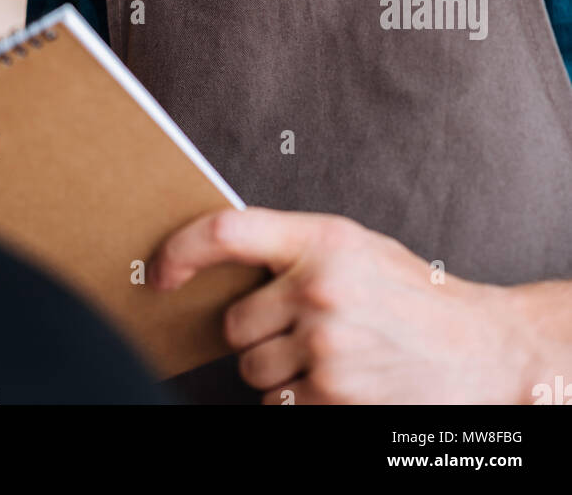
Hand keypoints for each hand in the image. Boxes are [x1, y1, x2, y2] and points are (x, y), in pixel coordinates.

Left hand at [150, 208, 546, 404]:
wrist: (480, 348)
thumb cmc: (412, 295)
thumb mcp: (356, 248)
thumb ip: (295, 250)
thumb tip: (215, 260)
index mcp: (323, 239)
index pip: (226, 232)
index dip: (179, 251)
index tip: (159, 274)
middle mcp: (319, 289)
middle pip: (235, 325)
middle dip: (257, 334)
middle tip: (303, 330)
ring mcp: (326, 346)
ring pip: (253, 371)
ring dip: (279, 372)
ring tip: (332, 356)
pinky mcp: (334, 397)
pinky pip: (278, 406)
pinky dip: (298, 403)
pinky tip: (340, 384)